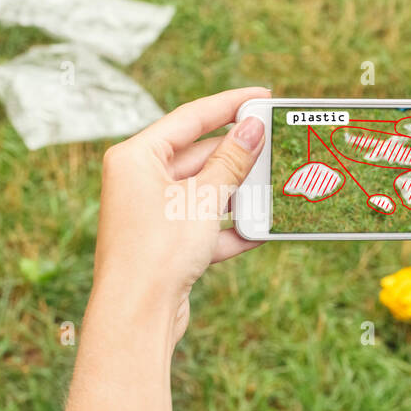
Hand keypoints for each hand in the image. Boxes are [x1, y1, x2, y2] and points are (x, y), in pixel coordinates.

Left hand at [92, 87, 269, 342]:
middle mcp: (137, 181)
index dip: (228, 104)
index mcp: (135, 157)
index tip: (262, 95)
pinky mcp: (162, 245)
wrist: (137, 316)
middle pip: (197, 156)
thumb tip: (252, 127)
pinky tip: (258, 231)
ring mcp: (149, 214)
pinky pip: (201, 226)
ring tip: (274, 187)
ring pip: (202, 193)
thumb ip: (231, 161)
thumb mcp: (204, 198)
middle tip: (275, 144)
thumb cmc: (159, 250)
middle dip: (237, 156)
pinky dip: (227, 229)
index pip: (188, 118)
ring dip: (237, 194)